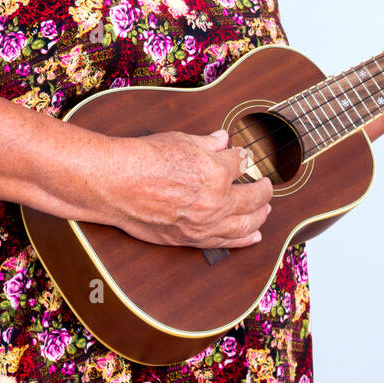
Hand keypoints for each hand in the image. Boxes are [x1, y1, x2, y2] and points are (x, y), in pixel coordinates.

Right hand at [107, 129, 273, 248]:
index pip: (241, 163)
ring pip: (245, 225)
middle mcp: (215, 202)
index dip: (243, 157)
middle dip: (264, 191)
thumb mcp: (182, 140)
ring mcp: (204, 224)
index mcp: (216, 172)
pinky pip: (225, 242)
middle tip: (267, 186)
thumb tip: (222, 140)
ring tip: (266, 211)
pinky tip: (253, 237)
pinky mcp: (191, 239)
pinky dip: (243, 240)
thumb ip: (208, 142)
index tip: (243, 156)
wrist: (116, 184)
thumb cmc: (144, 159)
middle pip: (253, 198)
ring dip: (260, 217)